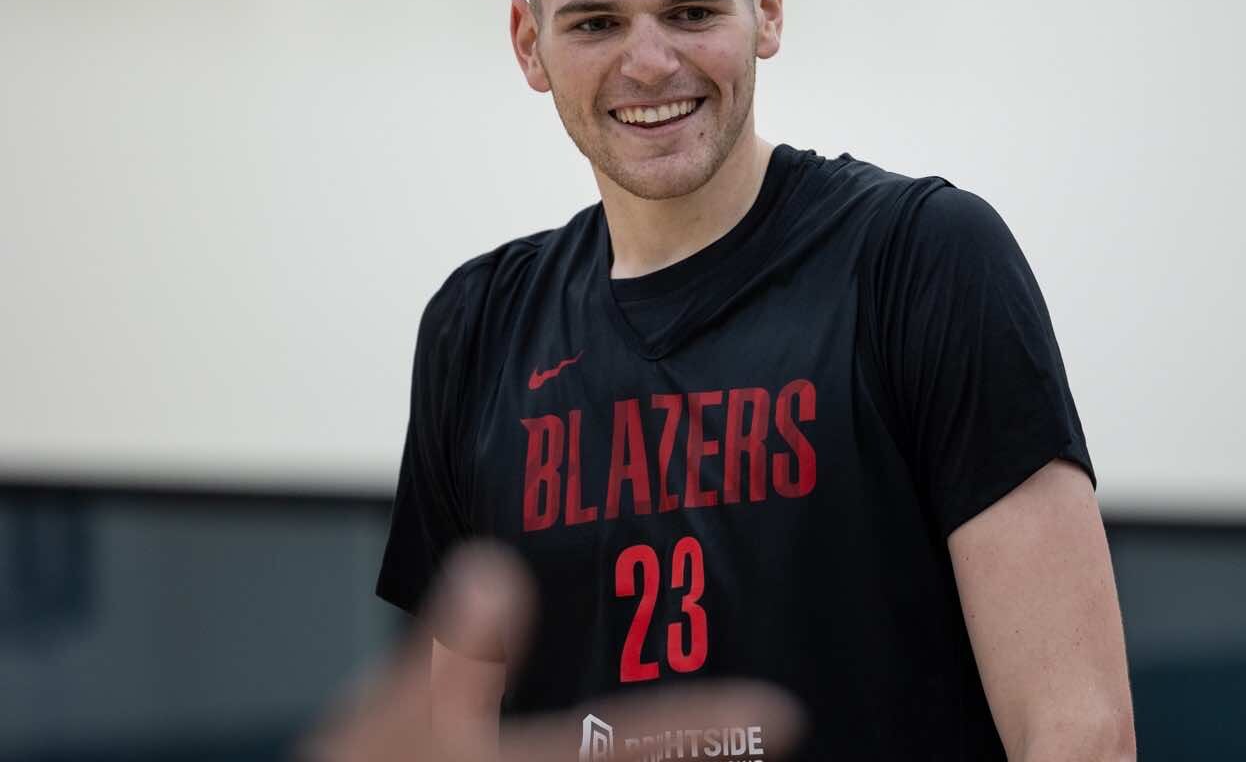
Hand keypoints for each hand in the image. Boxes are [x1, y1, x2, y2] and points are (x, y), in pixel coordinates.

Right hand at [298, 543, 803, 760]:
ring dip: (670, 751)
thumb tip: (495, 569)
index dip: (715, 723)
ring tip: (706, 739)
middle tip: (768, 730)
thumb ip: (452, 649)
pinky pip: (593, 760)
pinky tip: (614, 741)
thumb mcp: (395, 717)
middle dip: (705, 750)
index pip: (643, 736)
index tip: (784, 713)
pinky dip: (624, 752)